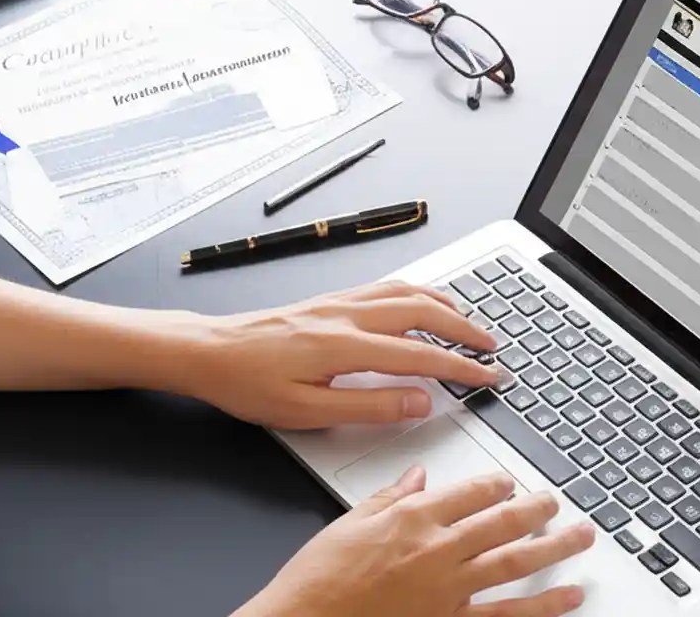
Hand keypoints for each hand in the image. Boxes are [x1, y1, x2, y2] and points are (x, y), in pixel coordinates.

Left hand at [150, 281, 499, 428]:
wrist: (207, 350)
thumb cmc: (247, 384)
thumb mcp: (307, 412)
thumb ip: (368, 407)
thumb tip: (418, 403)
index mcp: (343, 345)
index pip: (419, 355)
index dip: (460, 368)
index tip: (487, 378)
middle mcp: (347, 315)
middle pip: (423, 312)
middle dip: (465, 330)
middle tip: (492, 349)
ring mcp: (339, 301)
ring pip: (407, 292)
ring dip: (446, 305)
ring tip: (471, 323)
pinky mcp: (331, 298)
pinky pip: (388, 286)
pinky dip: (420, 292)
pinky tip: (426, 301)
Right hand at [234, 467, 594, 616]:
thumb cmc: (316, 582)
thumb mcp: (347, 524)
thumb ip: (388, 498)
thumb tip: (418, 478)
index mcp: (411, 518)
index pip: (468, 492)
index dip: (494, 484)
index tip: (508, 481)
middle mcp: (437, 550)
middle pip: (501, 521)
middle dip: (536, 508)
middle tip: (556, 501)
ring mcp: (448, 590)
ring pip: (515, 562)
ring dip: (554, 547)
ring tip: (583, 535)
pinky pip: (506, 615)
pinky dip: (542, 606)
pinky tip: (569, 596)